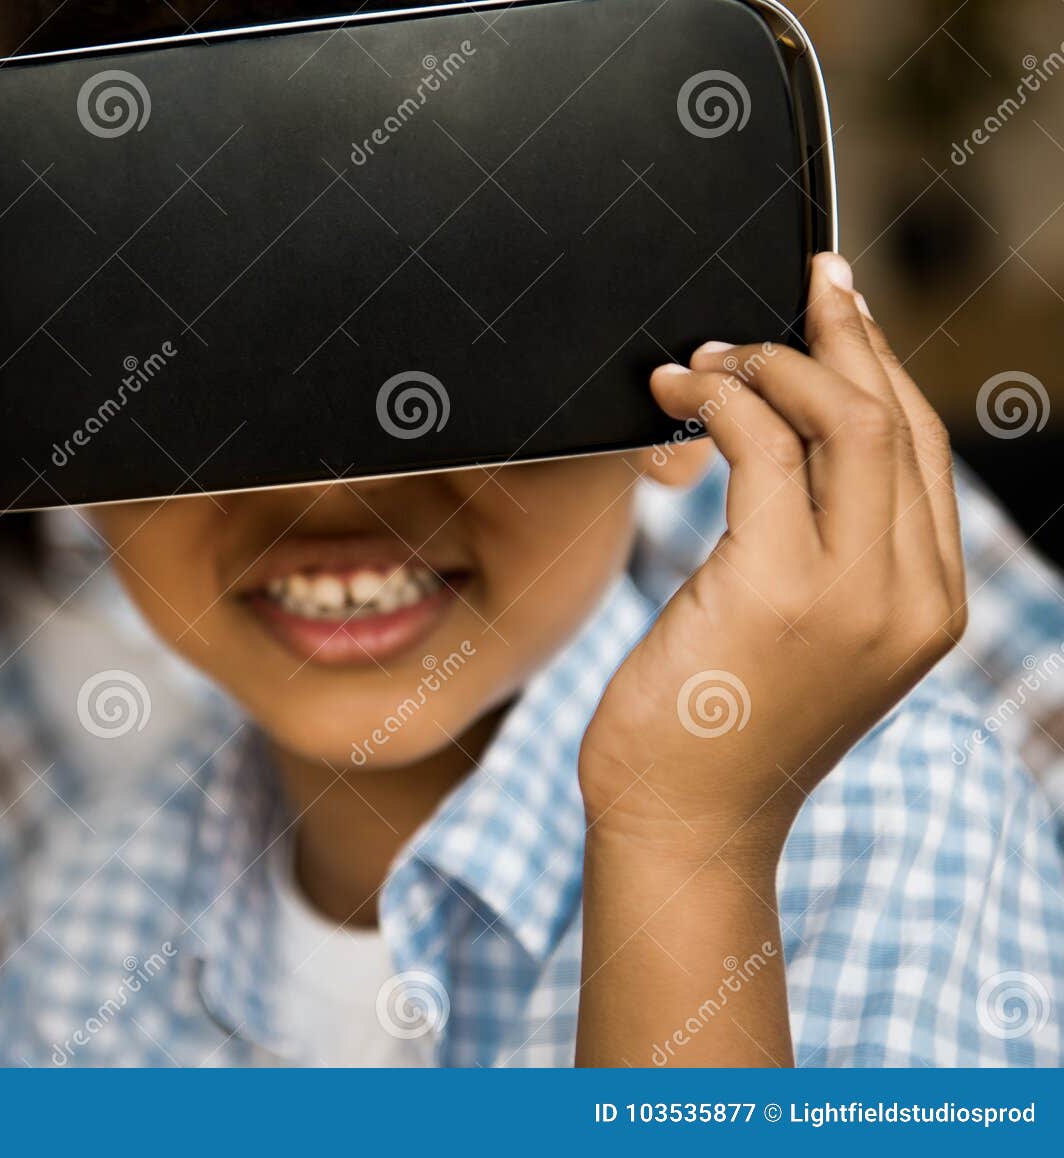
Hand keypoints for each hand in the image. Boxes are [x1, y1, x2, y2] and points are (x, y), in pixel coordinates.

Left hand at [579, 254, 966, 857]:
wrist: (684, 826)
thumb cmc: (719, 732)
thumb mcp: (797, 639)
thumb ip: (819, 553)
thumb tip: (786, 448)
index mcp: (927, 604)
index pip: (923, 450)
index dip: (880, 365)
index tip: (839, 311)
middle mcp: (912, 595)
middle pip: (897, 417)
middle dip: (843, 335)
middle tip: (798, 284)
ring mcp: (856, 594)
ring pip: (844, 419)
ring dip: (768, 363)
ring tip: (704, 357)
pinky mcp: (780, 589)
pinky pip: (762, 448)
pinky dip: (718, 400)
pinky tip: (674, 392)